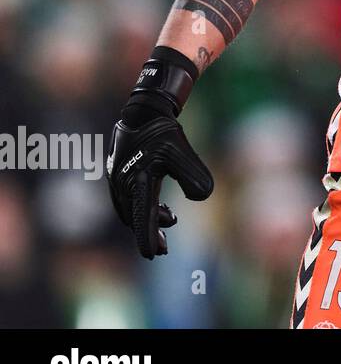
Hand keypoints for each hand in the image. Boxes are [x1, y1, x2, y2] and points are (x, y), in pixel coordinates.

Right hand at [107, 53, 213, 258]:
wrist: (145, 109)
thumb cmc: (164, 132)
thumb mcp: (183, 153)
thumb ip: (194, 177)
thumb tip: (199, 198)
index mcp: (136, 181)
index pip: (142, 217)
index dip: (148, 237)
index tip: (154, 254)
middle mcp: (123, 183)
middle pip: (134, 217)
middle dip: (148, 233)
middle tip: (162, 250)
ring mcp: (118, 178)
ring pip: (131, 208)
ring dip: (147, 220)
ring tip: (170, 222)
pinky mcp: (119, 172)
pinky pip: (128, 198)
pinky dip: (142, 207)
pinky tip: (162, 208)